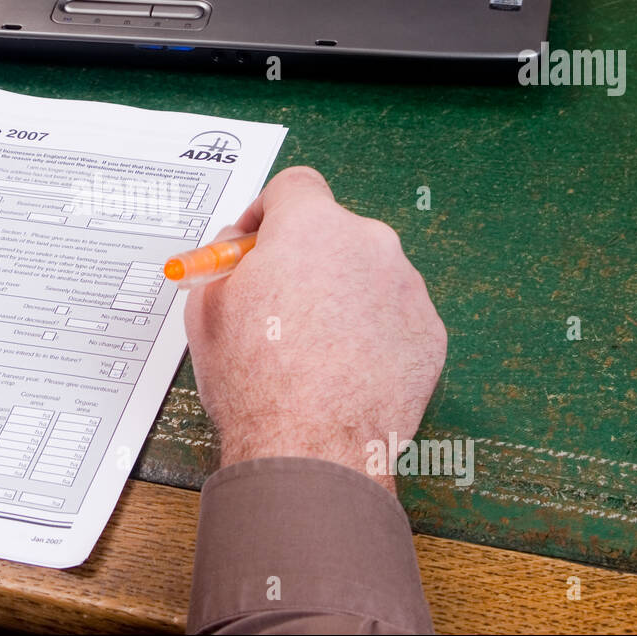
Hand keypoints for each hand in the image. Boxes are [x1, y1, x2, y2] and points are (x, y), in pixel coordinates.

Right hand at [182, 167, 446, 494]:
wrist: (310, 448)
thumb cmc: (258, 383)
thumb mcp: (207, 306)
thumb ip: (225, 260)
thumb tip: (240, 250)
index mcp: (311, 227)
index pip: (294, 186)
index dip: (269, 212)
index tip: (258, 239)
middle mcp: (369, 244)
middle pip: (334, 232)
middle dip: (306, 259)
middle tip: (278, 303)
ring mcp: (406, 288)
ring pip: (368, 275)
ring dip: (342, 296)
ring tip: (311, 348)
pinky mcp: (429, 332)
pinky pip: (394, 316)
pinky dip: (372, 333)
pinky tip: (343, 368)